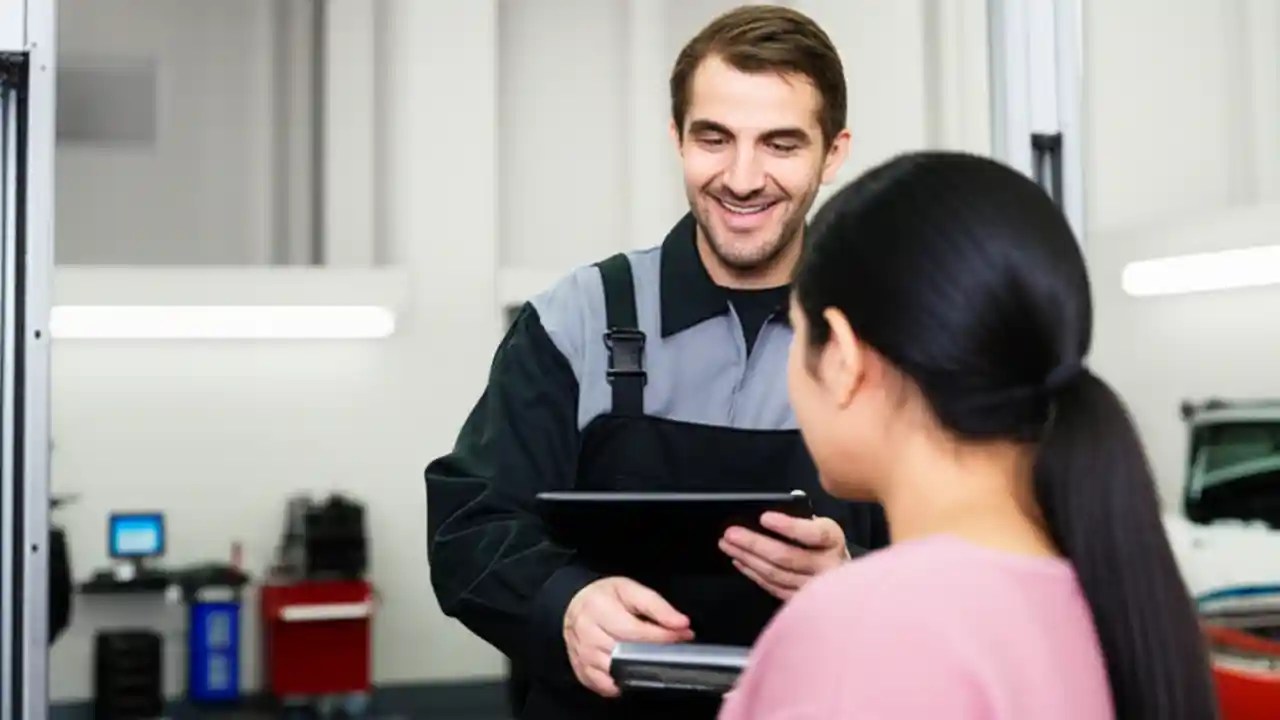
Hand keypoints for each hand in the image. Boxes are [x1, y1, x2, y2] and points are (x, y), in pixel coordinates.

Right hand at [563, 576, 694, 697]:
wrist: (574, 603)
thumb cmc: (604, 597)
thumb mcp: (630, 590)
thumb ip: (657, 606)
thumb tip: (681, 623)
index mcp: (600, 608)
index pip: (635, 630)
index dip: (662, 636)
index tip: (682, 635)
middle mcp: (588, 633)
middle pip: (625, 652)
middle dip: (653, 652)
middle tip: (672, 649)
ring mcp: (582, 653)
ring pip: (614, 671)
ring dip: (637, 669)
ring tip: (652, 661)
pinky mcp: (580, 668)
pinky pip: (601, 685)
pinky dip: (617, 684)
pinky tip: (629, 675)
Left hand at [719, 512, 849, 600]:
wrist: (841, 570)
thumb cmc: (822, 542)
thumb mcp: (817, 523)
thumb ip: (798, 520)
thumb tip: (761, 520)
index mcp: (832, 539)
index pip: (812, 534)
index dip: (788, 526)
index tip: (764, 518)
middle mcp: (827, 565)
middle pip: (787, 557)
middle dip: (754, 544)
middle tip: (731, 534)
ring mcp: (814, 587)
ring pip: (776, 575)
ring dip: (748, 559)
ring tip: (728, 546)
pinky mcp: (801, 600)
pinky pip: (773, 588)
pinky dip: (753, 574)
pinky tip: (740, 562)